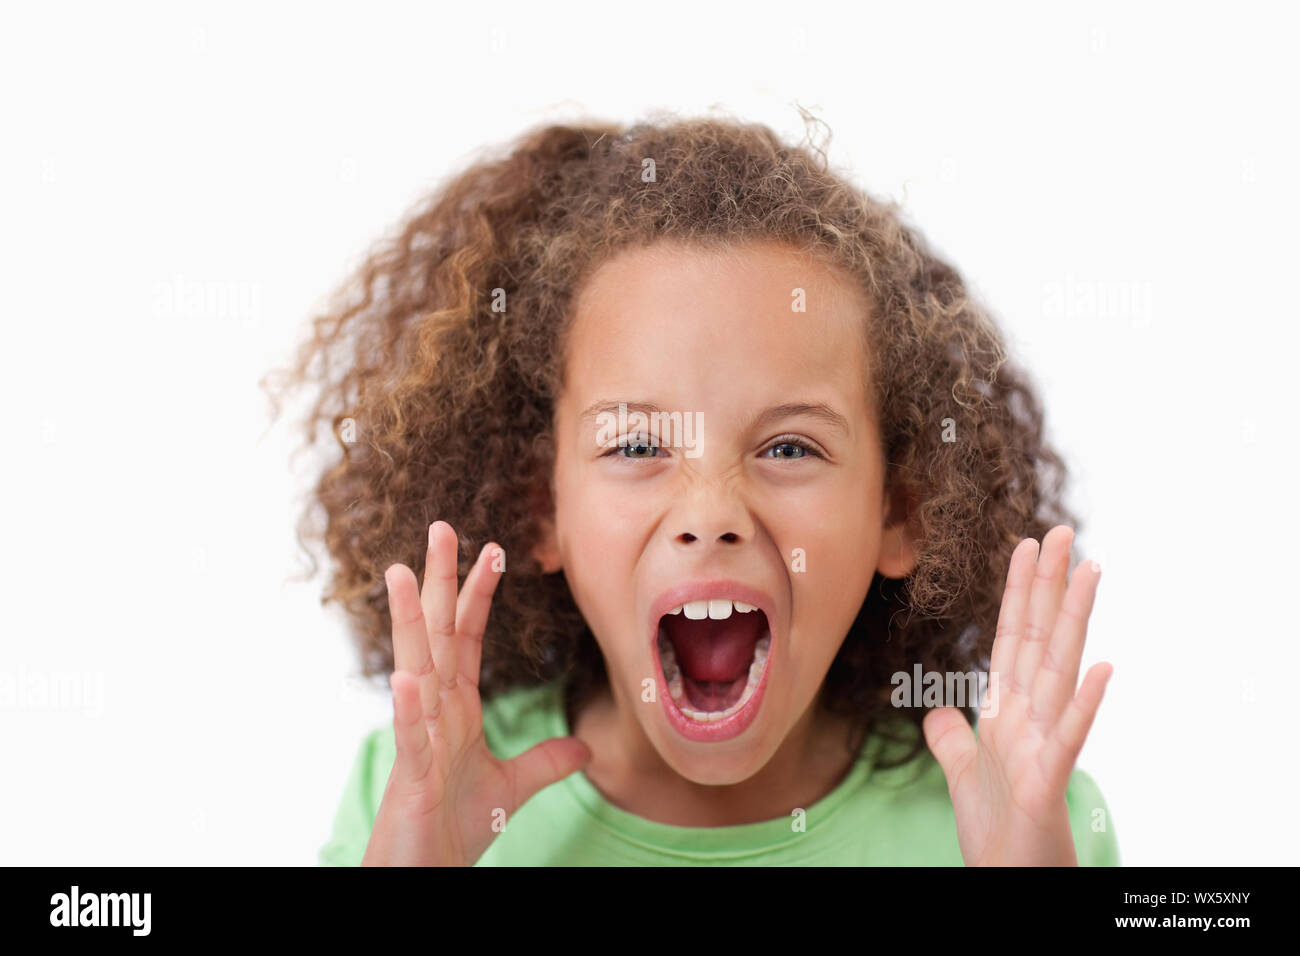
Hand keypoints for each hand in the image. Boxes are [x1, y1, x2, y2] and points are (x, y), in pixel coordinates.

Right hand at [361, 520, 591, 865]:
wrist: (425, 872)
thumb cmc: (453, 826)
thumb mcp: (513, 786)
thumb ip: (546, 761)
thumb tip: (586, 748)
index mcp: (456, 707)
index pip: (468, 637)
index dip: (480, 593)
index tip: (493, 548)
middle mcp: (435, 710)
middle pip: (439, 634)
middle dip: (441, 581)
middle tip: (440, 527)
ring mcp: (421, 738)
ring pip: (416, 669)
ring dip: (411, 623)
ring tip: (403, 574)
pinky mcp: (414, 774)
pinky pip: (412, 735)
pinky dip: (409, 707)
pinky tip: (406, 675)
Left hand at [921, 525, 1112, 865]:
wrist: (1009, 880)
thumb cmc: (997, 829)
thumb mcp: (964, 772)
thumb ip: (952, 737)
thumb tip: (937, 708)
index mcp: (1008, 712)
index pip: (1012, 638)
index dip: (1017, 592)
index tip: (1024, 544)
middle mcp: (1030, 718)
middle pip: (1040, 639)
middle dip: (1049, 585)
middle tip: (1061, 529)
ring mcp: (1044, 746)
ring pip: (1060, 672)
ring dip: (1075, 622)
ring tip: (1090, 571)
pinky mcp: (1049, 781)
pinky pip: (1069, 737)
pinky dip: (1085, 704)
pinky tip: (1103, 667)